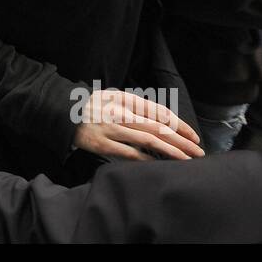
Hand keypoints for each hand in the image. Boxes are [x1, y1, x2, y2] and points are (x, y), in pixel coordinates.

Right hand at [72, 88, 202, 161]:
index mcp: (126, 99)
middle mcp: (121, 112)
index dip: (180, 125)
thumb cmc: (94, 106)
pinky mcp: (101, 143)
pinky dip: (147, 158)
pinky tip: (159, 164)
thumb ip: (136, 107)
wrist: (63, 111)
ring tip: (185, 159)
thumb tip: (163, 121)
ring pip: (148, 139)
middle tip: (198, 152)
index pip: (160, 112)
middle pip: (158, 127)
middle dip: (182, 141)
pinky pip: (129, 152)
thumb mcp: (115, 98)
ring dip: (170, 151)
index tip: (194, 136)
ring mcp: (111, 128)